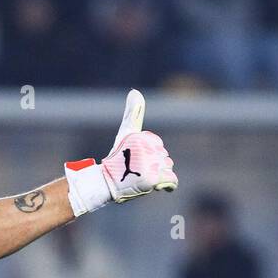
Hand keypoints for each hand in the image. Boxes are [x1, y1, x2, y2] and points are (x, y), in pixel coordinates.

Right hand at [64, 89, 177, 215]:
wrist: (106, 182)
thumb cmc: (117, 157)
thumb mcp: (126, 132)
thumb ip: (133, 113)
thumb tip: (135, 91)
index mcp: (143, 137)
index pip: (158, 146)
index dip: (149, 154)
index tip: (135, 158)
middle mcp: (148, 150)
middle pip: (164, 158)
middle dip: (154, 165)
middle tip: (136, 170)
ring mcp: (151, 165)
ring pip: (167, 168)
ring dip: (158, 175)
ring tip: (141, 177)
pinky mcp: (153, 179)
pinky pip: (171, 181)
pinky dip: (169, 185)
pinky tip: (163, 186)